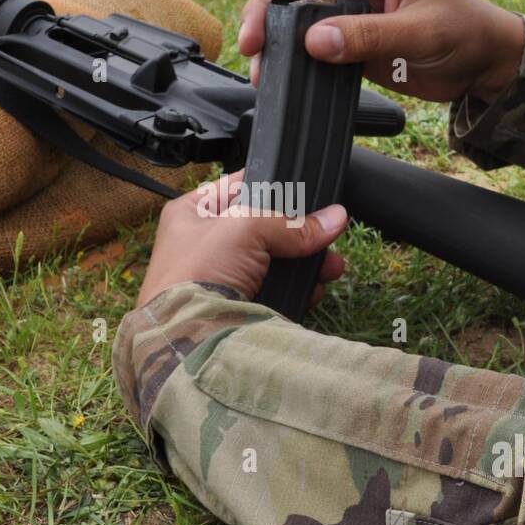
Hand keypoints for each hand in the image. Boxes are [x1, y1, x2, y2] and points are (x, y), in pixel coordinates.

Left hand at [136, 171, 347, 309]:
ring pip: (275, 261)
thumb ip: (292, 223)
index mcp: (192, 212)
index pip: (239, 188)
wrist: (190, 336)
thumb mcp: (246, 228)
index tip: (307, 192)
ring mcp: (223, 277)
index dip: (273, 187)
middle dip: (299, 232)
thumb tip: (334, 218)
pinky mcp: (239, 305)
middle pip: (264, 227)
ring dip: (305, 262)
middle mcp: (206, 243)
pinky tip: (315, 289)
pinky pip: (277, 291)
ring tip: (331, 267)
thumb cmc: (199, 271)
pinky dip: (298, 289)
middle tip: (327, 234)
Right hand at [239, 0, 524, 104]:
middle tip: (252, 40)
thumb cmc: (467, 32)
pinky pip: (306, 43)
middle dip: (265, 6)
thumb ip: (370, 35)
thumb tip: (315, 42)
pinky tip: (276, 74)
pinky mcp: (346, 40)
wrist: (483, 65)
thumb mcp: (422, 31)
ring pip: (292, 12)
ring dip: (270, 35)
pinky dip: (288, 57)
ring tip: (258, 64)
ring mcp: (347, 8)